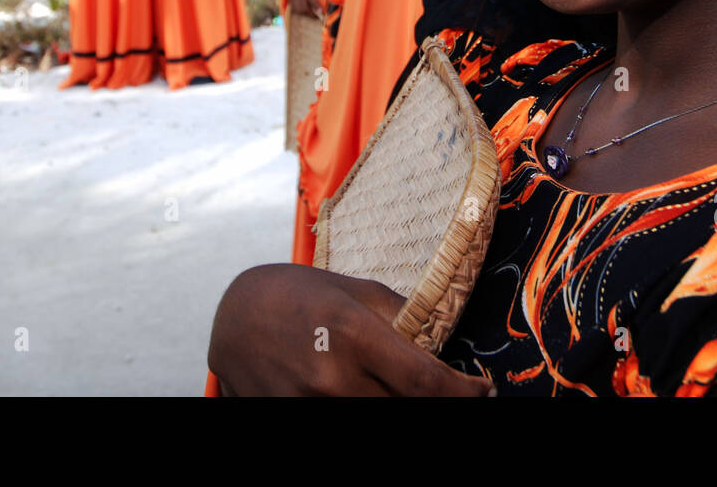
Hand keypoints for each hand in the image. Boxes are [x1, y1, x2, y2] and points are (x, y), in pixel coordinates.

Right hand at [208, 263, 494, 396]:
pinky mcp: (286, 419)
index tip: (481, 392)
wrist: (235, 313)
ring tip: (398, 389)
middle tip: (445, 394)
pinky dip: (360, 411)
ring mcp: (306, 406)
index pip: (425, 381)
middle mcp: (330, 376)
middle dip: (434, 404)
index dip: (463, 395)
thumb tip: (442, 348)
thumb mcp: (356, 291)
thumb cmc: (301, 294)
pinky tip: (366, 395)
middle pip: (404, 410)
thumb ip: (402, 320)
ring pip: (374, 422)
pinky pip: (338, 425)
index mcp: (353, 333)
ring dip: (396, 407)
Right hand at [278, 0, 322, 17]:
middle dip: (312, 14)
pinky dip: (301, 11)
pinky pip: (293, 7)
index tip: (323, 13)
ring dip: (306, 14)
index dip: (316, 5)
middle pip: (302, 6)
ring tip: (316, 16)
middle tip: (321, 17)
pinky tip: (308, 11)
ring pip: (297, 9)